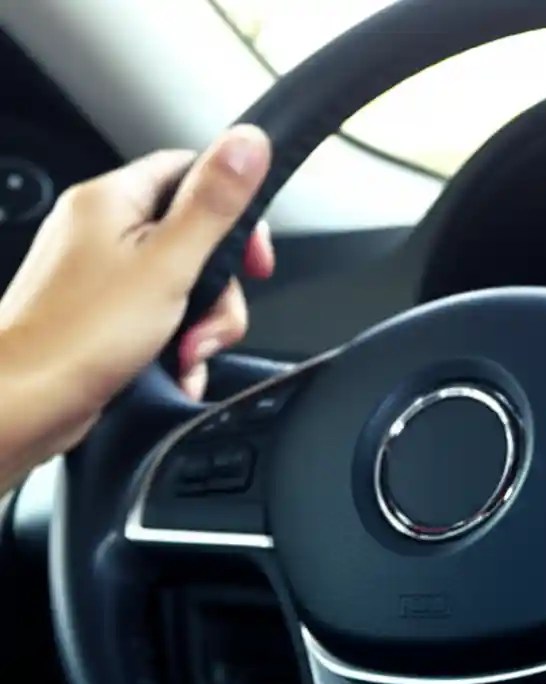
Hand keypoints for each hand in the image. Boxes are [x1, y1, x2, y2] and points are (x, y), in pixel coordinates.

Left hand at [0, 125, 272, 452]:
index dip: (233, 211)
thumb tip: (249, 142)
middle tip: (210, 317)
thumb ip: (213, 203)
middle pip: (195, 236)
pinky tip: (172, 364)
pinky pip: (160, 313)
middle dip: (218, 287)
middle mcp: (100, 229)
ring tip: (185, 350)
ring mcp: (99, 273)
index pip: (191, 172)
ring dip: (200, 322)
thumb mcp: (169, 264)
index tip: (250, 255)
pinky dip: (176, 341)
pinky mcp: (101, 312)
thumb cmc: (76, 339)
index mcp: (111, 200)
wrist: (19, 406)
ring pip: (183, 280)